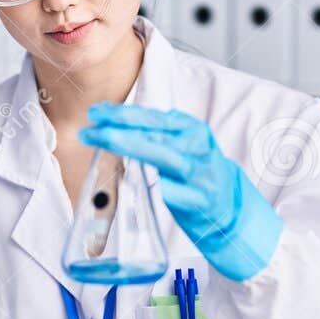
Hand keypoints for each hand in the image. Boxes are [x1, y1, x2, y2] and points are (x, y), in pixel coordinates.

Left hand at [79, 102, 282, 280]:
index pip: (150, 117)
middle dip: (119, 128)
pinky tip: (152, 186)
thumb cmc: (194, 174)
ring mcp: (199, 174)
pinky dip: (167, 190)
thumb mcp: (179, 145)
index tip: (96, 112)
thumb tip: (110, 118)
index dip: (121, 114)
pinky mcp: (201, 201)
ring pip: (165, 156)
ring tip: (105, 140)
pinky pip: (179, 194)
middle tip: (91, 127)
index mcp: (189, 129)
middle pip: (153, 133)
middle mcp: (195, 146)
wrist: (228, 206)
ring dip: (133, 146)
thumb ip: (151, 133)